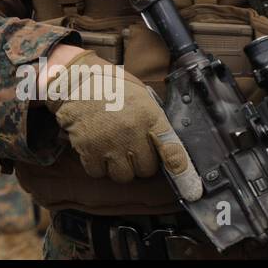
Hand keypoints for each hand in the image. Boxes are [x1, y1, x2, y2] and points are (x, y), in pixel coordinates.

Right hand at [46, 50, 194, 185]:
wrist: (75, 78)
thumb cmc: (110, 86)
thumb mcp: (140, 97)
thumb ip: (154, 122)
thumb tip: (166, 149)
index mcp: (150, 116)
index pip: (172, 150)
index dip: (183, 173)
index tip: (191, 190)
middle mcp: (132, 132)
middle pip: (146, 170)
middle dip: (139, 162)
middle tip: (129, 146)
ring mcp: (109, 142)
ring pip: (123, 175)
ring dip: (118, 167)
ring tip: (111, 147)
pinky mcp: (88, 148)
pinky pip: (98, 172)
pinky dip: (96, 165)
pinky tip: (95, 148)